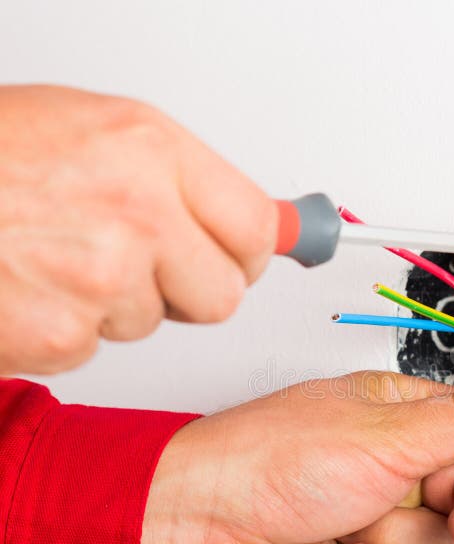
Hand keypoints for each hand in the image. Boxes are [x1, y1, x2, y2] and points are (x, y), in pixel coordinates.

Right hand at [0, 85, 275, 374]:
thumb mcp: (95, 132)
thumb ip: (184, 181)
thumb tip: (269, 225)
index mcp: (149, 150)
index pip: (256, 228)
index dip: (248, 253)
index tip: (240, 258)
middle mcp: (135, 212)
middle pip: (224, 294)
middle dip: (190, 290)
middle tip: (143, 265)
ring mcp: (101, 278)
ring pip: (154, 322)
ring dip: (116, 303)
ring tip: (56, 258)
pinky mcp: (63, 334)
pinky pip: (96, 346)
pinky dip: (66, 328)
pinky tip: (28, 286)